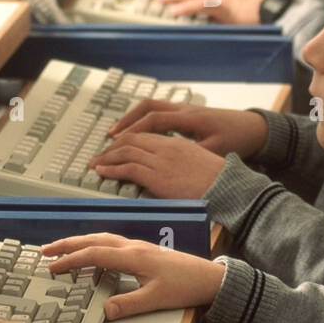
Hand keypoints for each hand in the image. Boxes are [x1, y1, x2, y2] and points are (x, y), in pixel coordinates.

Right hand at [44, 232, 225, 317]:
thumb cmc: (186, 287)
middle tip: (45, 250)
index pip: (94, 254)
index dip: (71, 260)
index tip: (52, 267)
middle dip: (68, 244)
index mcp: (133, 256)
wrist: (210, 278)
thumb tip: (104, 311)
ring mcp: (138, 246)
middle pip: (93, 239)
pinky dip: (95, 245)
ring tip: (61, 249)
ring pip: (102, 238)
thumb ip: (129, 304)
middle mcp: (133, 246)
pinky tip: (92, 253)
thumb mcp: (156, 300)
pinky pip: (112, 242)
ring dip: (80, 242)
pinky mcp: (144, 251)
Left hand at [89, 133, 227, 197]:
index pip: (143, 135)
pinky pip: (128, 168)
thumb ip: (183, 162)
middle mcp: (166, 147)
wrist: (228, 187)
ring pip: (125, 151)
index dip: (125, 139)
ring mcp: (161, 160)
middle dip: (111, 147)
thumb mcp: (200, 164)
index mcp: (176, 143)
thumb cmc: (220, 180)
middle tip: (100, 155)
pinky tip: (102, 171)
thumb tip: (173, 172)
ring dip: (106, 157)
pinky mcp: (157, 176)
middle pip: (131, 139)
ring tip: (95, 164)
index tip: (115, 145)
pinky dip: (111, 168)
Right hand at [106, 99, 268, 158]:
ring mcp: (185, 109)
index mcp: (190, 118)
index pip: (154, 119)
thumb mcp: (217, 150)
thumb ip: (193, 155)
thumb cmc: (237, 138)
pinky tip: (138, 133)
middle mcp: (185, 110)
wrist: (255, 127)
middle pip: (148, 108)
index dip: (133, 131)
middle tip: (108, 138)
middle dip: (126, 122)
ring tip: (116, 134)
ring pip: (152, 107)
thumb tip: (171, 165)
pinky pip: (160, 112)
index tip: (116, 143)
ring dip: (133, 119)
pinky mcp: (187, 114)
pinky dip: (144, 121)